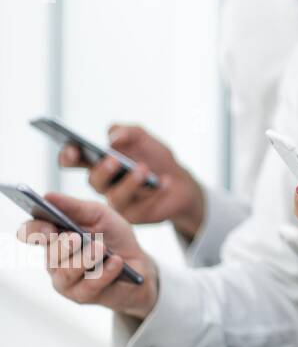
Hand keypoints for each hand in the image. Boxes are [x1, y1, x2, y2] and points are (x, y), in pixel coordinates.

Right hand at [15, 192, 157, 318]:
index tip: (49, 227)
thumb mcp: (100, 215)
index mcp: (53, 237)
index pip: (30, 233)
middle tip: (76, 237)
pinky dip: (105, 272)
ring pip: (66, 273)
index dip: (35, 231)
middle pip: (49, 254)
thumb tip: (47, 196)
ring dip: (84, 259)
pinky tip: (116, 261)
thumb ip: (75, 207)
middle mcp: (54, 260)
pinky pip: (89, 286)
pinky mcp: (83, 296)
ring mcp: (66, 280)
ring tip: (101, 248)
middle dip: (63, 245)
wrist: (138, 263)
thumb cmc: (114, 237)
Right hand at [59, 124, 204, 238]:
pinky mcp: (134, 215)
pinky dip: (156, 192)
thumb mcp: (144, 138)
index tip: (73, 150)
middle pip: (93, 180)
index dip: (68, 156)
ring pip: (116, 197)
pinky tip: (165, 181)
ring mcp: (117, 202)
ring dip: (130, 183)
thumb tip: (113, 139)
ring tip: (143, 169)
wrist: (180, 182)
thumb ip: (128, 131)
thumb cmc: (155, 158)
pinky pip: (141, 207)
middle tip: (114, 160)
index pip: (73, 160)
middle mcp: (104, 184)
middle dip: (103, 170)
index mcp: (98, 162)